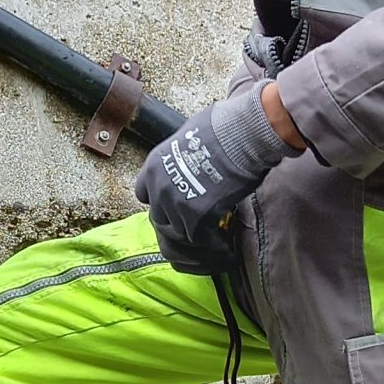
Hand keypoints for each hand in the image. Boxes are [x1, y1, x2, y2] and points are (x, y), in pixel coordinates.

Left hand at [135, 87, 298, 274]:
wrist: (241, 134)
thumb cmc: (225, 128)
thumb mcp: (190, 137)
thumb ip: (184, 156)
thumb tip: (196, 159)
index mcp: (154, 165)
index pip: (143, 195)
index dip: (160, 206)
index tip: (176, 211)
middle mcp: (158, 187)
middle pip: (160, 222)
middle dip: (179, 232)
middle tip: (200, 240)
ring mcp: (174, 204)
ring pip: (179, 238)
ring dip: (198, 248)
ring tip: (218, 253)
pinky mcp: (194, 218)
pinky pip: (201, 244)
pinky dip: (215, 253)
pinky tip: (228, 254)